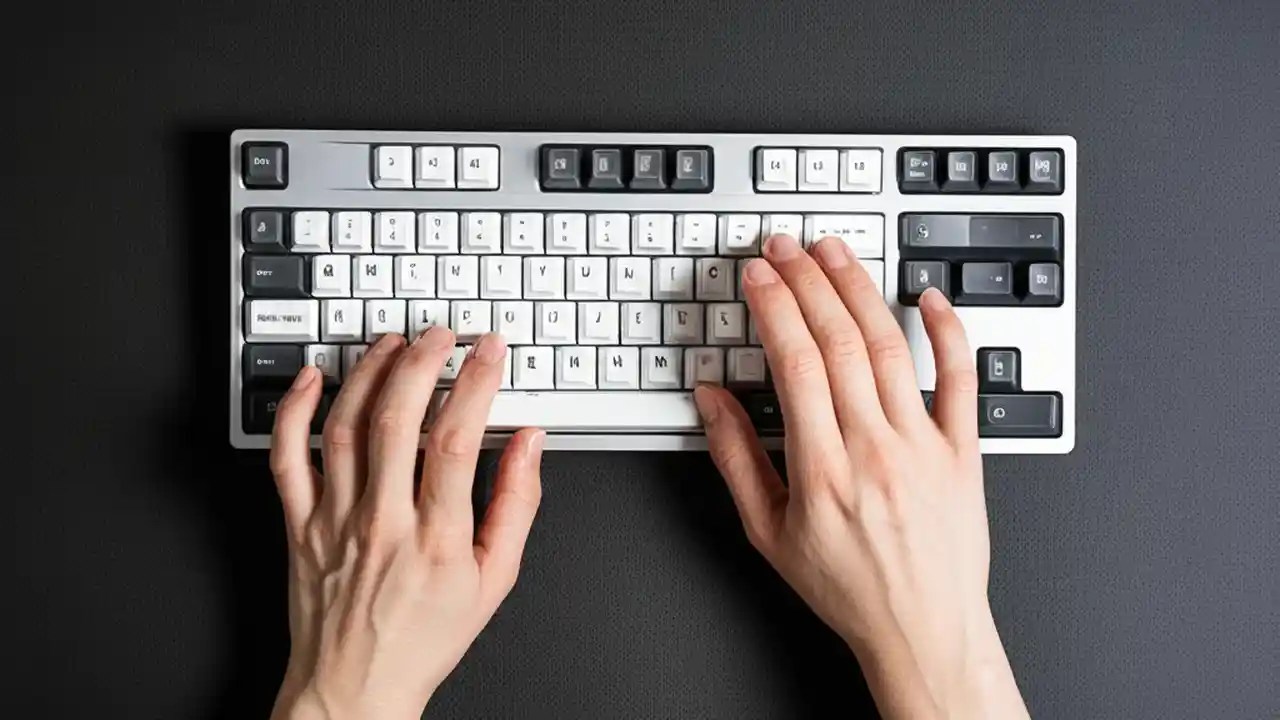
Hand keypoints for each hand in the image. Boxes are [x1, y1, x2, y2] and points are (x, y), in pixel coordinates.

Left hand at [267, 329, 543, 719]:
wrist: (354, 689)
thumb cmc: (425, 639)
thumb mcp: (495, 581)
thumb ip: (517, 505)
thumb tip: (531, 443)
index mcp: (438, 538)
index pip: (459, 438)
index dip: (477, 382)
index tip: (489, 351)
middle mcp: (383, 523)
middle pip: (399, 419)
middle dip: (423, 360)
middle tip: (441, 334)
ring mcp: (335, 521)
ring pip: (345, 427)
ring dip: (369, 372)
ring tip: (392, 342)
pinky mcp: (299, 525)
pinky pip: (287, 457)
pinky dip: (293, 410)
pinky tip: (311, 378)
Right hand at [694, 234, 1028, 719]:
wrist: (924, 631)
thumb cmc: (847, 587)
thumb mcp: (768, 533)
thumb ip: (736, 459)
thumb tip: (711, 398)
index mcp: (822, 470)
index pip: (796, 363)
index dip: (774, 307)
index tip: (758, 275)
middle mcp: (875, 449)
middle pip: (840, 342)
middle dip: (807, 282)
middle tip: (785, 247)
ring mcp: (924, 446)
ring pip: (891, 348)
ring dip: (859, 290)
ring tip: (834, 253)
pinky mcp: (964, 451)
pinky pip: (962, 380)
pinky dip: (949, 333)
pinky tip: (928, 298)